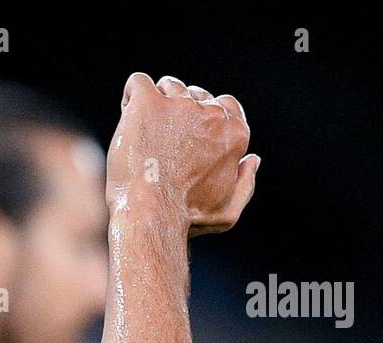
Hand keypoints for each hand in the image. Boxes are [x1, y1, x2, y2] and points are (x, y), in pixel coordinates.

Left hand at [107, 72, 258, 235]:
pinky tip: (129, 117)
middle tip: (159, 143)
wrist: (152, 215)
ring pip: (167, 87)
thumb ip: (245, 184)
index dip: (202, 119)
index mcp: (234, 133)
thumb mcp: (227, 211)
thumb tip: (253, 159)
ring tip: (142, 135)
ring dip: (155, 105)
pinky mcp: (148, 104)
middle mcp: (211, 114)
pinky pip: (138, 83)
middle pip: (194, 95)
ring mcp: (180, 105)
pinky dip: (132, 96)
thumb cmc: (186, 218)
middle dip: (177, 113)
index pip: (223, 106)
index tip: (185, 139)